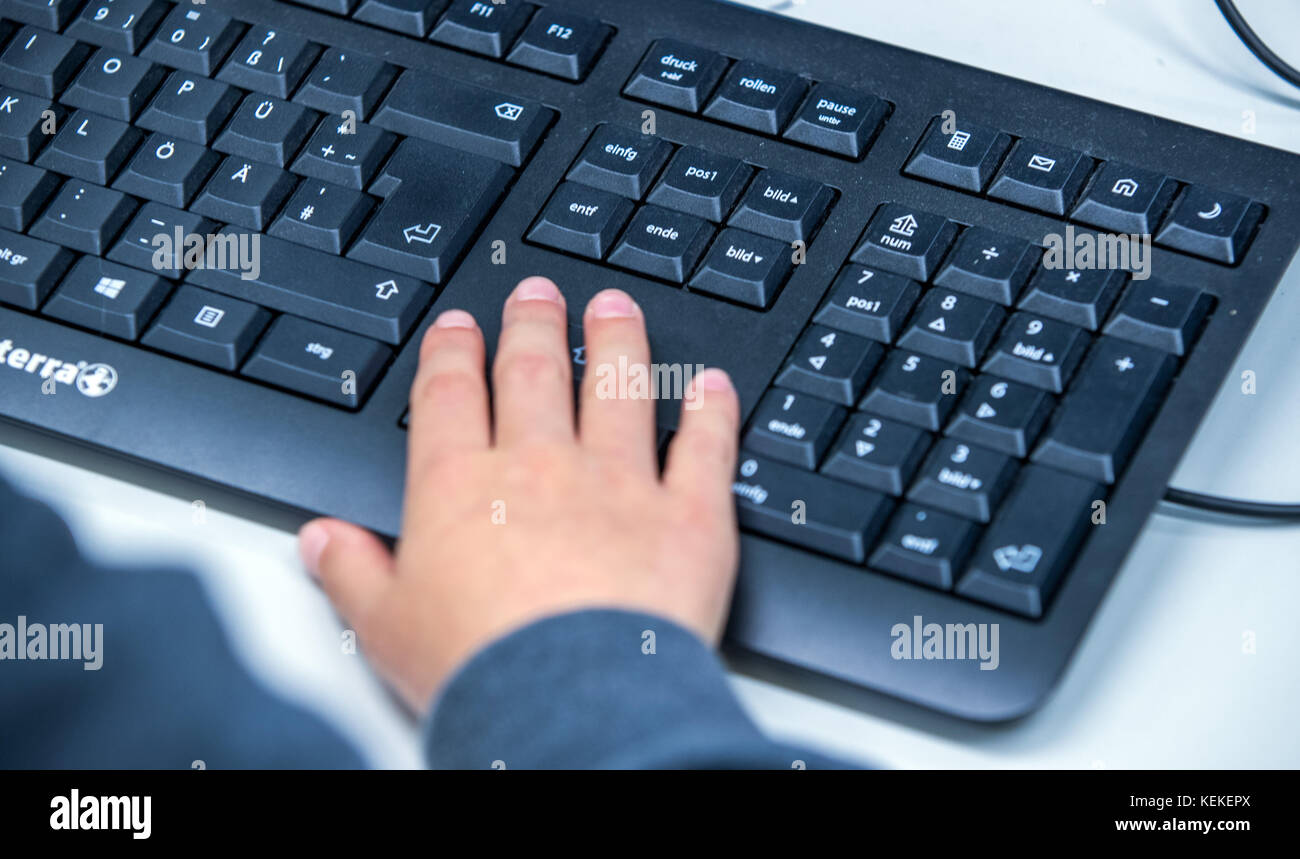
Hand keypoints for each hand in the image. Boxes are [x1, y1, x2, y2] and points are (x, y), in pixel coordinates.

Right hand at [298, 277, 740, 712]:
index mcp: (461, 488)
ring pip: (619, 388)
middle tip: (536, 291)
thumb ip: (352, 573)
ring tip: (615, 307)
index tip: (460, 326)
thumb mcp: (385, 627)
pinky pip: (704, 447)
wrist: (569, 703)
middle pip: (535, 373)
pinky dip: (712, 411)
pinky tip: (714, 384)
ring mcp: (620, 484)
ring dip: (616, 340)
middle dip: (533, 324)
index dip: (453, 353)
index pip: (451, 397)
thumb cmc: (480, 668)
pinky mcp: (689, 515)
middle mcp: (542, 467)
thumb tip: (321, 541)